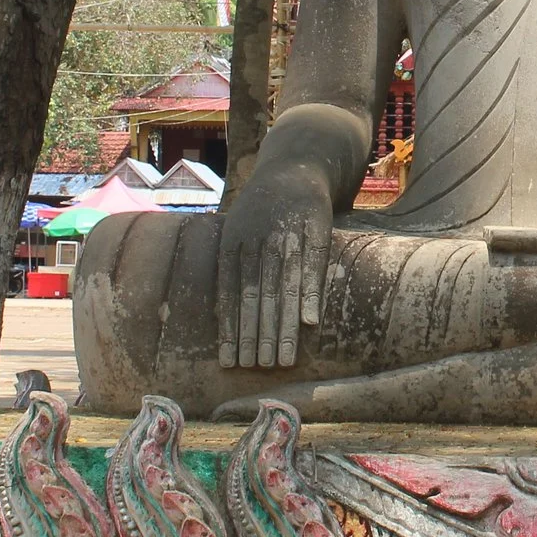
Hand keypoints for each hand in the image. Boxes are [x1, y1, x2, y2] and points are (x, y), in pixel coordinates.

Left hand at [216, 160, 331, 368]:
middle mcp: (259, 239)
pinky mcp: (316, 230)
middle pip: (256, 297)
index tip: (230, 362)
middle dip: (256, 335)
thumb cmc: (260, 209)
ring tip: (282, 359)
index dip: (231, 329)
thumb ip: (230, 269)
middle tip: (257, 369)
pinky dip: (310, 295)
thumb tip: (220, 317)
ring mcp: (288, 234)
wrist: (294, 167)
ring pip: (283, 288)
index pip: (230, 294)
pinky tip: (310, 323)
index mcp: (234, 242)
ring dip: (283, 327)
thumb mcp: (235, 229)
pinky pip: (312, 269)